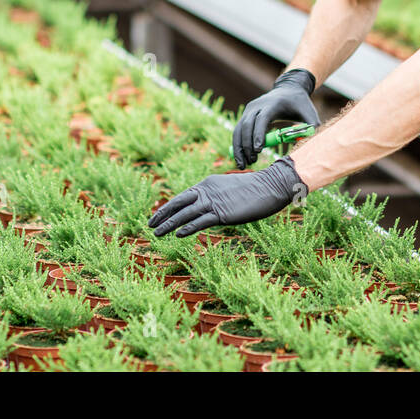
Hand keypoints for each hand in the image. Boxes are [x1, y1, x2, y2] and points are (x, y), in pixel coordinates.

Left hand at [147, 157, 308, 237]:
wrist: (270, 186)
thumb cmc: (254, 189)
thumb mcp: (229, 190)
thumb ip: (216, 197)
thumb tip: (209, 208)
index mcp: (207, 183)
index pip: (183, 196)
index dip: (169, 207)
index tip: (158, 215)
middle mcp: (207, 190)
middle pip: (178, 203)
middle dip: (162, 214)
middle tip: (150, 224)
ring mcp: (214, 201)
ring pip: (185, 214)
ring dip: (168, 224)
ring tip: (156, 233)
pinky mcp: (222, 213)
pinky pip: (200, 222)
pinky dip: (187, 228)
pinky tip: (178, 235)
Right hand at [232, 68, 319, 168]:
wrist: (288, 90)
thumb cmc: (300, 104)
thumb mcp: (309, 112)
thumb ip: (311, 127)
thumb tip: (307, 143)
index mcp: (272, 104)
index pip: (261, 119)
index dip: (258, 134)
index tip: (258, 150)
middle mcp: (257, 106)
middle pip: (247, 125)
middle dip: (247, 145)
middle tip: (252, 161)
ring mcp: (249, 110)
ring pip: (238, 129)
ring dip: (239, 147)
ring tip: (243, 164)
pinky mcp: (246, 115)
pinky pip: (238, 131)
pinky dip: (238, 145)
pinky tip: (241, 158)